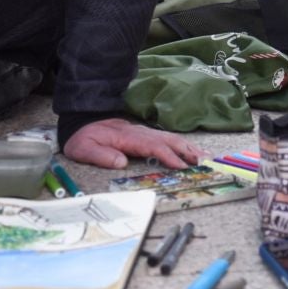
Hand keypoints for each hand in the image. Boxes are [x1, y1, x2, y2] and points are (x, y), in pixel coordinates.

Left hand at [63, 118, 200, 169]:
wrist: (83, 121)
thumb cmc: (84, 137)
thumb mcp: (84, 148)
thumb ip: (101, 155)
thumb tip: (122, 163)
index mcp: (128, 137)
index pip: (154, 146)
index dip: (169, 156)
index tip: (182, 166)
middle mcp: (140, 133)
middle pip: (169, 140)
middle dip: (187, 151)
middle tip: (205, 162)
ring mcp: (144, 132)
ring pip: (171, 138)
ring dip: (189, 147)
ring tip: (205, 157)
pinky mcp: (145, 135)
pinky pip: (167, 139)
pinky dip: (182, 145)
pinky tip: (190, 151)